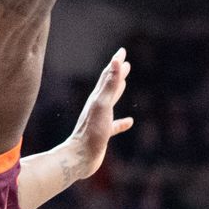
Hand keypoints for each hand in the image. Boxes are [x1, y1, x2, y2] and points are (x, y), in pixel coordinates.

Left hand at [62, 48, 133, 178]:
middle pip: (109, 85)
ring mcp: (100, 119)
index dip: (116, 63)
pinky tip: (129, 122)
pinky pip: (114, 125)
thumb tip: (116, 61)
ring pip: (111, 101)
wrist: (79, 157)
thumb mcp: (103, 105)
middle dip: (117, 73)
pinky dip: (122, 122)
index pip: (108, 75)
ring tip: (125, 83)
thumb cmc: (91, 131)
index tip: (122, 51)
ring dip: (118, 91)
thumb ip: (110, 84)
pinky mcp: (103, 134)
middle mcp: (98, 106)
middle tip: (125, 62)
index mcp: (98, 97)